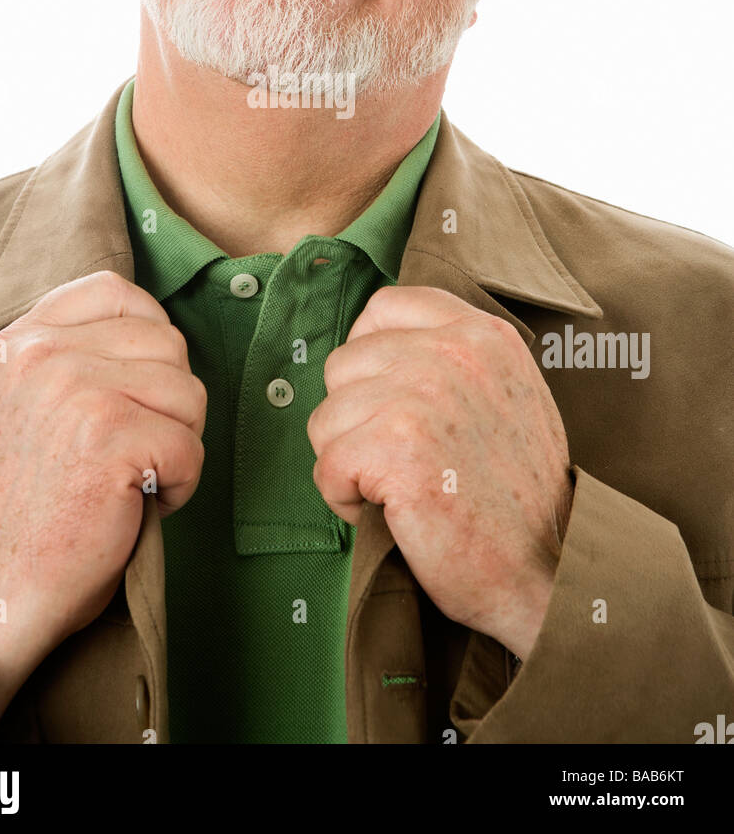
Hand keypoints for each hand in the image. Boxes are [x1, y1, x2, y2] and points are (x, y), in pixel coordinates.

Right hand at [0, 270, 205, 733]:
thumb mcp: (24, 400)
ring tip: (135, 476)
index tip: (137, 387)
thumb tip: (151, 325)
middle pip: (167, 343)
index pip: (115, 292)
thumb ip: (71, 352)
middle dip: (170, 402)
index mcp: (21, 340)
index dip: (148, 335)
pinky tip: (140, 502)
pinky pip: (190, 446)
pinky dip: (181, 484)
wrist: (0, 583)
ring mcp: (75, 390)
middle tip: (135, 451)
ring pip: (189, 392)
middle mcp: (42, 353)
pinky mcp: (110, 437)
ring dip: (178, 443)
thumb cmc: (28, 498)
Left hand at [307, 285, 572, 659]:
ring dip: (348, 462)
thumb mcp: (507, 394)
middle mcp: (452, 351)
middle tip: (397, 460)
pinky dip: (344, 499)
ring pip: (327, 417)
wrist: (549, 569)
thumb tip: (377, 347)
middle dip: (354, 418)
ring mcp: (422, 394)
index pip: (384, 308)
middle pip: (343, 364)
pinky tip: (391, 512)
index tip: (381, 397)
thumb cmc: (521, 495)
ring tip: (399, 487)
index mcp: (481, 333)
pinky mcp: (396, 446)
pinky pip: (327, 466)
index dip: (367, 353)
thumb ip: (453, 358)